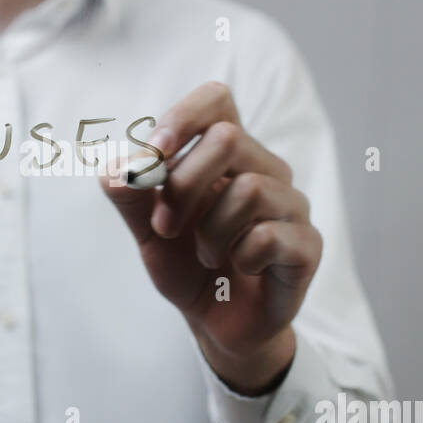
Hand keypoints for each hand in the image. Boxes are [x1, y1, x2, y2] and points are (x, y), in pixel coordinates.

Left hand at [100, 82, 321, 395]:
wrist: (215, 322)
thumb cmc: (186, 265)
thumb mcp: (146, 233)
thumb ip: (130, 199)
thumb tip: (116, 170)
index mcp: (225, 155)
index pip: (216, 99)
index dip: (183, 117)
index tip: (153, 154)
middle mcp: (264, 169)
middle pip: (229, 138)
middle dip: (183, 186)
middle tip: (164, 228)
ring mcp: (290, 205)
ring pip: (251, 188)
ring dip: (210, 231)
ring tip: (205, 255)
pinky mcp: (306, 244)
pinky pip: (270, 235)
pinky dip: (240, 257)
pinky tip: (239, 268)